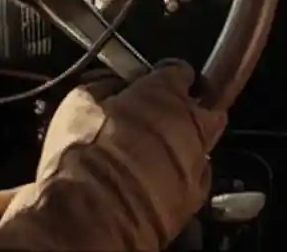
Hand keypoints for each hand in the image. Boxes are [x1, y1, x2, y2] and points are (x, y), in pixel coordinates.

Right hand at [0, 61, 226, 250]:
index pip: (179, 70)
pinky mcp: (196, 197)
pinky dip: (181, 177)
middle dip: (189, 108)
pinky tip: (157, 181)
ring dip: (185, 143)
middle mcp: (191, 122)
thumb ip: (105, 86)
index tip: (153, 81)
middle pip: (206, 104)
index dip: (165, 75)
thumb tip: (109, 85)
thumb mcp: (79, 102)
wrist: (93, 215)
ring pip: (203, 143)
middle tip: (162, 115)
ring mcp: (198, 160)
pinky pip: (197, 178)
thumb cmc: (85, 157)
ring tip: (152, 152)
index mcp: (165, 91)